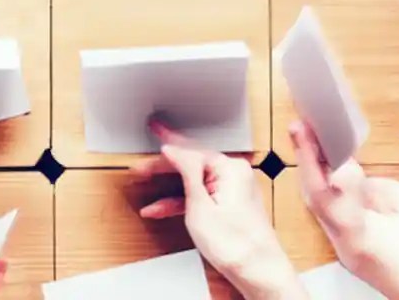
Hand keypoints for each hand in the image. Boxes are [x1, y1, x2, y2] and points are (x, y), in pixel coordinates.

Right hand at [131, 120, 303, 298]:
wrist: (257, 270)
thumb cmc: (235, 244)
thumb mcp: (200, 206)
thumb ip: (187, 173)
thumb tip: (174, 150)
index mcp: (230, 168)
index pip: (191, 149)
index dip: (168, 141)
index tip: (155, 128)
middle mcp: (235, 173)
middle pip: (191, 164)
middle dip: (163, 168)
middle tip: (141, 168)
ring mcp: (233, 189)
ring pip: (194, 181)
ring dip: (168, 188)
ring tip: (145, 186)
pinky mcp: (231, 203)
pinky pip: (202, 195)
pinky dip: (182, 201)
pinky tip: (160, 209)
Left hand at [290, 122, 398, 299]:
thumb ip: (382, 190)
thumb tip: (356, 173)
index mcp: (363, 239)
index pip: (337, 201)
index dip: (328, 170)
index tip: (322, 141)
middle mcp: (343, 242)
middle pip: (316, 197)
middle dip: (306, 160)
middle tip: (300, 127)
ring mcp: (338, 244)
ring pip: (314, 201)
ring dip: (308, 167)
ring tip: (303, 133)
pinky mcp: (339, 241)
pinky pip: (323, 207)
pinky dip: (318, 180)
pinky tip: (318, 158)